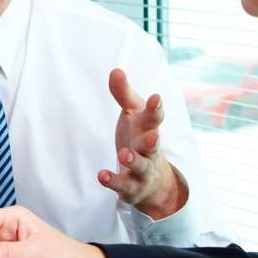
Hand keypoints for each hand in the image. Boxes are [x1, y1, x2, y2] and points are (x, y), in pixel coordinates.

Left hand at [98, 68, 187, 218]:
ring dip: (135, 160)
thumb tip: (115, 70)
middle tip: (154, 134)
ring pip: (142, 166)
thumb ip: (124, 94)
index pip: (155, 118)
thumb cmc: (140, 138)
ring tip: (124, 154)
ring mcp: (143, 170)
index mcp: (149, 128)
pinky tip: (101, 175)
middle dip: (154, 139)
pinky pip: (124, 185)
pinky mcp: (132, 187)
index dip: (156, 108)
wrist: (154, 182)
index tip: (156, 98)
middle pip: (154, 144)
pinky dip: (113, 181)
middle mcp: (150, 150)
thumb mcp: (133, 115)